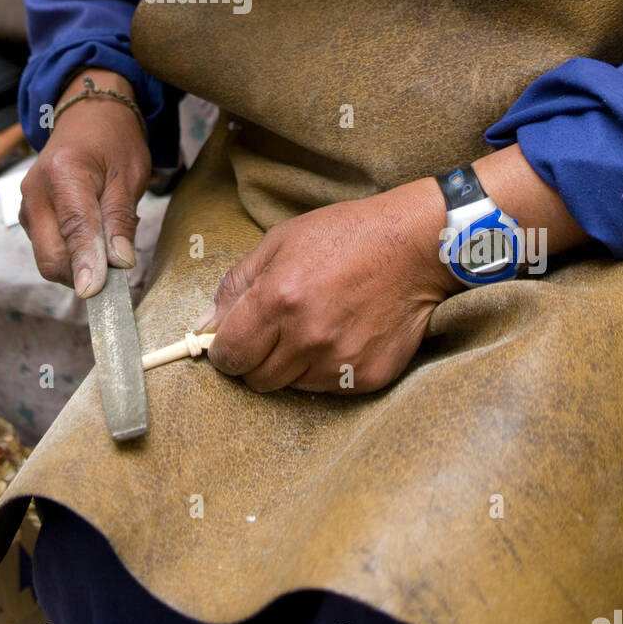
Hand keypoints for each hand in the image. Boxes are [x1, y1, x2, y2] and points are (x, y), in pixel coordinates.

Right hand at [18, 69, 150, 297]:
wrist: (87, 115)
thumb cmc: (114, 141)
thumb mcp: (130, 175)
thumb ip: (121, 220)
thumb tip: (118, 265)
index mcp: (62, 173)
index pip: (74, 229)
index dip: (87, 264)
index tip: (97, 293)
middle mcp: (34, 192)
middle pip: (52, 257)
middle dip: (85, 273)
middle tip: (121, 270)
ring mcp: (26, 206)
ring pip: (49, 258)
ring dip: (79, 265)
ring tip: (109, 244)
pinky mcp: (27, 216)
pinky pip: (49, 249)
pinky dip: (72, 255)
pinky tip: (93, 239)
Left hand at [196, 179, 457, 393]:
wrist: (416, 246)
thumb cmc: (346, 236)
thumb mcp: (280, 242)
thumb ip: (236, 285)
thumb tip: (206, 325)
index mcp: (279, 299)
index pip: (230, 355)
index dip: (225, 351)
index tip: (233, 342)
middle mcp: (307, 336)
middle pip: (257, 379)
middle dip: (257, 359)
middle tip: (276, 331)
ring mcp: (339, 361)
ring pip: (291, 386)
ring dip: (292, 364)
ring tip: (315, 326)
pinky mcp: (367, 376)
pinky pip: (328, 387)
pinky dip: (325, 369)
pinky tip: (341, 335)